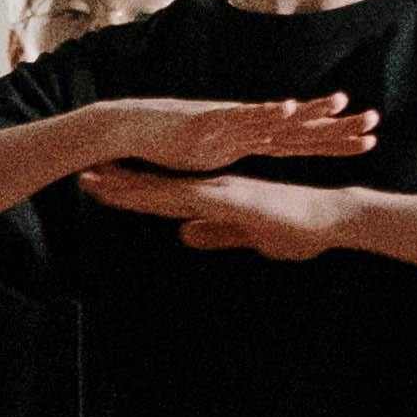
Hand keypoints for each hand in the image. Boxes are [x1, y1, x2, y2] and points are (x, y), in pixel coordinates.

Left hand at [79, 168, 355, 260]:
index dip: (133, 194)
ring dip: (129, 190)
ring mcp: (220, 193)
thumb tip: (182, 234)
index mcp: (215, 198)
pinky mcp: (232, 200)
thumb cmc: (297, 228)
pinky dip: (162, 196)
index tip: (104, 190)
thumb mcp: (247, 235)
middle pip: (156, 189)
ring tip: (97, 184)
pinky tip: (139, 196)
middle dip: (119, 187)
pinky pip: (189, 198)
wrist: (331, 218)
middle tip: (84, 181)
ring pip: (164, 191)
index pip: (166, 196)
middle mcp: (212, 190)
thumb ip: (215, 233)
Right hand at [93, 92, 381, 175]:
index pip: (298, 143)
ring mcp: (229, 121)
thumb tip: (250, 188)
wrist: (126, 129)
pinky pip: (242, 117)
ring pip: (276, 117)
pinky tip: (289, 108)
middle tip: (375, 123)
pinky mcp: (208, 120)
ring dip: (308, 112)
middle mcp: (245, 127)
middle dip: (336, 128)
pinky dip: (265, 112)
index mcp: (248, 139)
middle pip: (298, 129)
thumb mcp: (209, 168)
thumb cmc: (165, 147)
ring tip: (341, 105)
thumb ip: (232, 174)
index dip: (332, 143)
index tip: (367, 142)